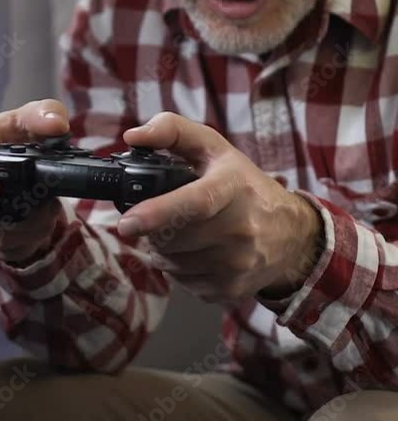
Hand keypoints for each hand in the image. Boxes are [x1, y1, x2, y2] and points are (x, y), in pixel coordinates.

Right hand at [0, 99, 70, 262]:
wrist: (16, 168)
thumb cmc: (19, 140)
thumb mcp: (34, 120)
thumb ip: (46, 113)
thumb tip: (56, 125)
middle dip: (16, 213)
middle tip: (41, 204)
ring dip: (23, 228)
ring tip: (38, 211)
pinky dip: (20, 240)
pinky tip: (28, 224)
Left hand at [118, 112, 323, 303]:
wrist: (293, 234)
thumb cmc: (245, 186)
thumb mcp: (215, 148)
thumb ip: (172, 131)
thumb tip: (133, 136)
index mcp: (234, 187)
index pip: (196, 202)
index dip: (157, 213)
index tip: (127, 223)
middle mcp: (241, 228)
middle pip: (171, 238)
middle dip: (154, 228)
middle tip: (163, 216)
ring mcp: (238, 263)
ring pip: (171, 263)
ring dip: (164, 249)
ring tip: (182, 232)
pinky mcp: (232, 289)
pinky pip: (183, 282)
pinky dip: (179, 268)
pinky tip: (195, 252)